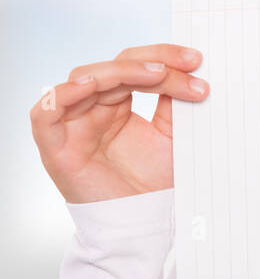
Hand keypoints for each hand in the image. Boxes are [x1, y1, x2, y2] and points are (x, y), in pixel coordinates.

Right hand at [30, 44, 208, 202]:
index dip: (163, 57)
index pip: (133, 66)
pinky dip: (64, 95)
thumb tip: (189, 68)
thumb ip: (174, 102)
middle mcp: (92, 108)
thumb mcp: (171, 134)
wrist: (144, 221)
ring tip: (156, 74)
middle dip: (151, 62)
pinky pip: (46, 113)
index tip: (196, 60)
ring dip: (120, 72)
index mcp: (116, 103)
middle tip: (187, 65)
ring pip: (83, 80)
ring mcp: (72, 125)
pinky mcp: (55, 147)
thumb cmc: (153, 182)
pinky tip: (90, 85)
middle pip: (112, 68)